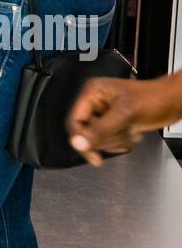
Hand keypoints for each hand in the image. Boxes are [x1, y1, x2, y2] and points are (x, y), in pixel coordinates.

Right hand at [67, 75, 181, 165]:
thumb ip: (99, 130)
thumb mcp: (124, 115)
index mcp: (92, 92)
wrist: (172, 102)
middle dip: (106, 138)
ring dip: (116, 140)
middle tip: (122, 135)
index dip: (81, 139)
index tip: (92, 155)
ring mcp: (105, 113)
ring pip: (98, 138)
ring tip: (130, 131)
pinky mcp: (113, 122)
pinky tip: (133, 133)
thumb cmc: (152, 99)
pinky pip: (109, 139)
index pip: (75, 121)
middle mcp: (96, 102)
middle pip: (86, 132)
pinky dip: (121, 141)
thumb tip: (78, 143)